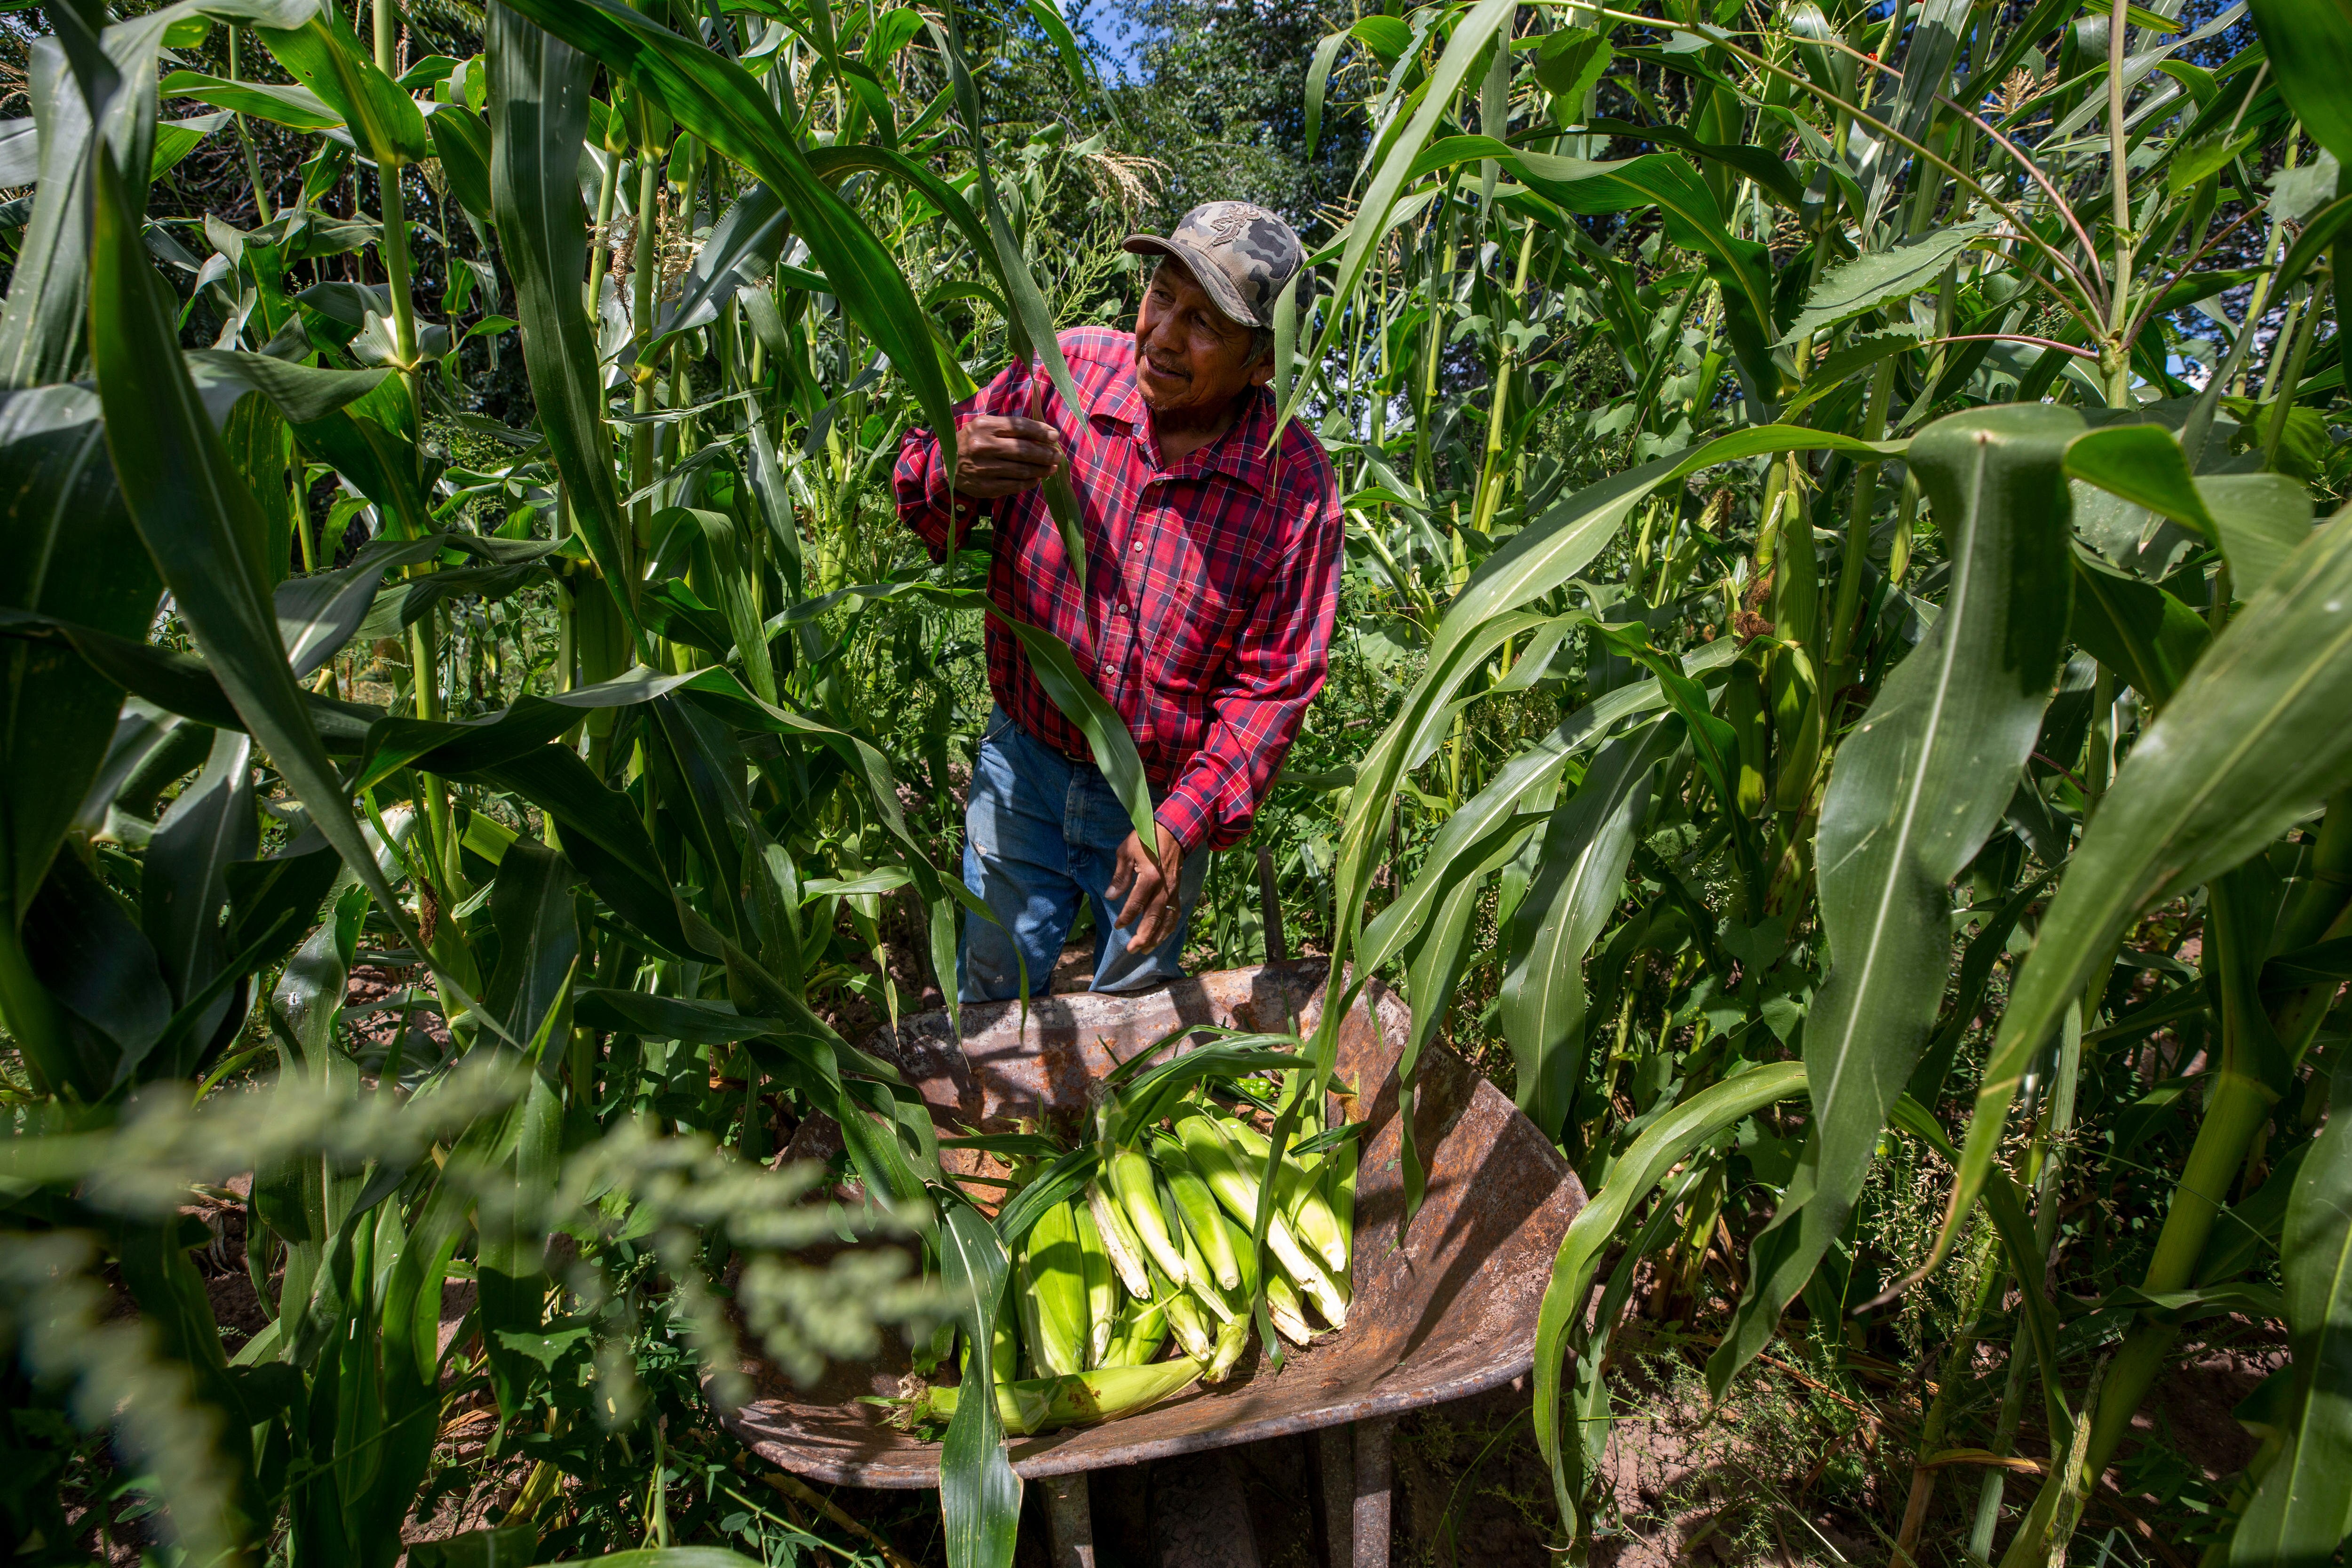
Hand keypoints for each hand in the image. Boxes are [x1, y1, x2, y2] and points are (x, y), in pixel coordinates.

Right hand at [950, 376, 1066, 499]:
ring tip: (1051, 467)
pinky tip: (1037, 478)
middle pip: (1024, 450)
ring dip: (1041, 469)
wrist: (947, 463)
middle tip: (1057, 455)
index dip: (1040, 432)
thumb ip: (1011, 427)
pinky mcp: (985, 486)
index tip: (1054, 436)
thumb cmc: (975, 440)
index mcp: (985, 426)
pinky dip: (1030, 482)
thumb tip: (1046, 434)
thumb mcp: (987, 426)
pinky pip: (1015, 485)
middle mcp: (983, 446)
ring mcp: (984, 468)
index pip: (1019, 427)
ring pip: (1022, 470)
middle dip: (1045, 453)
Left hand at [1108, 823, 1183, 951]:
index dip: (1126, 917)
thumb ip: (1119, 876)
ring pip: (1166, 920)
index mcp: (1149, 877)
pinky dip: (1169, 928)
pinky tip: (1161, 937)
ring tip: (1145, 950)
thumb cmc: (1145, 840)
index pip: (1136, 904)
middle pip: (1153, 918)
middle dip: (1142, 936)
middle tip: (1131, 950)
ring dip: (1156, 937)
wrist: (1173, 833)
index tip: (1118, 926)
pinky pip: (1175, 914)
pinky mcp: (1177, 892)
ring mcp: (1172, 892)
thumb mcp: (1126, 852)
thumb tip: (1110, 895)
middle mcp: (1163, 888)